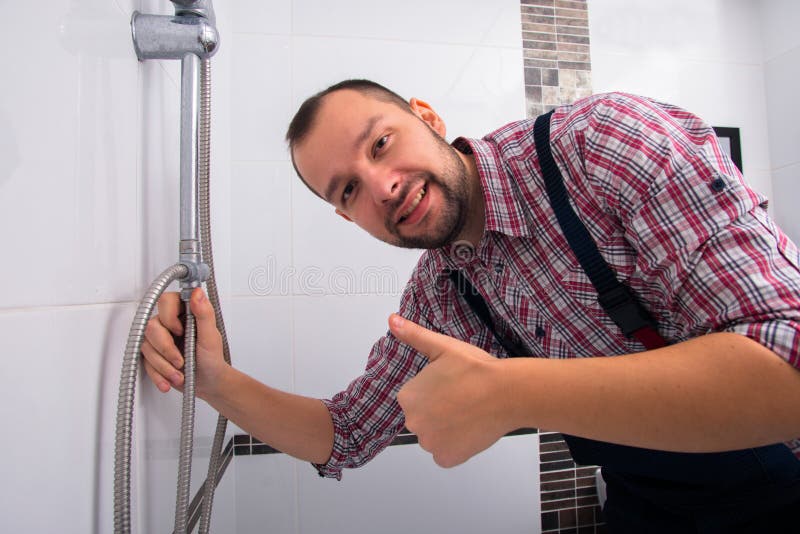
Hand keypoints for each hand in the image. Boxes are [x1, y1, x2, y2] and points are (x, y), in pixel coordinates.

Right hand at [141, 288, 226, 397]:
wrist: (209, 381)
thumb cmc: (212, 358)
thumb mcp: (211, 336)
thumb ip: (204, 313)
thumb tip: (197, 293)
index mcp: (184, 312)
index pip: (165, 301)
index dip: (169, 318)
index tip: (180, 332)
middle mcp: (168, 323)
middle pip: (152, 327)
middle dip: (166, 349)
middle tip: (181, 361)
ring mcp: (158, 339)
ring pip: (146, 346)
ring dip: (163, 365)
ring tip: (179, 375)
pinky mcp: (153, 355)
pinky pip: (145, 363)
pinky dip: (158, 375)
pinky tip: (169, 381)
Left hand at [390, 314, 512, 467]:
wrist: (507, 393)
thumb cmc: (475, 369)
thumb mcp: (442, 346)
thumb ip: (413, 335)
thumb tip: (392, 320)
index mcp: (407, 398)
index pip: (415, 398)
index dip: (435, 391)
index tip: (451, 385)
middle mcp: (412, 423)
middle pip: (423, 418)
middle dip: (438, 411)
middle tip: (461, 398)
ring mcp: (429, 444)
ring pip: (435, 436)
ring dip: (446, 428)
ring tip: (468, 412)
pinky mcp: (447, 458)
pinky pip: (446, 453)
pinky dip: (457, 445)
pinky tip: (470, 428)